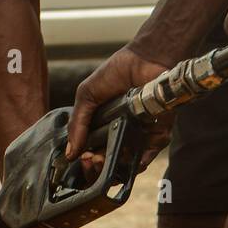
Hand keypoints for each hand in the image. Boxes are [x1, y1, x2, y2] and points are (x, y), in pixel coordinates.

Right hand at [65, 47, 169, 176]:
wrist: (145, 59)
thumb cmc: (115, 73)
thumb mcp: (87, 96)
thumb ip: (77, 123)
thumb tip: (69, 154)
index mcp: (102, 128)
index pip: (92, 152)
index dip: (87, 161)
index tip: (83, 157)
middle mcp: (120, 134)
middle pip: (109, 163)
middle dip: (99, 167)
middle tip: (93, 159)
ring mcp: (139, 136)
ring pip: (128, 163)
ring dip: (117, 166)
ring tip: (106, 158)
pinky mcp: (158, 133)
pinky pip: (149, 154)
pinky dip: (141, 161)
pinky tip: (130, 160)